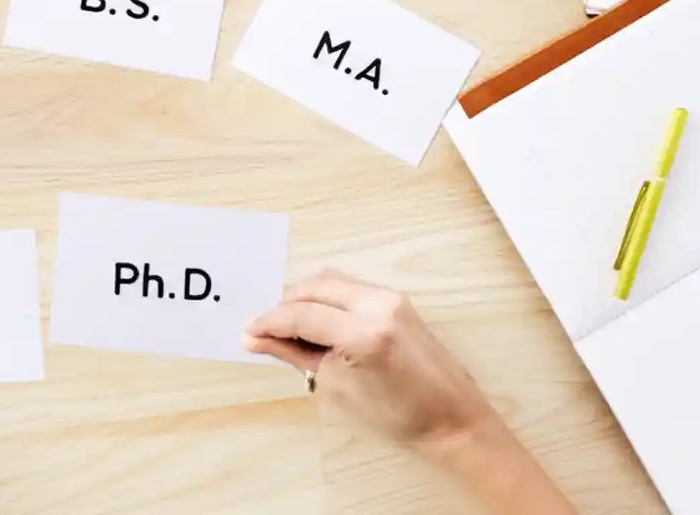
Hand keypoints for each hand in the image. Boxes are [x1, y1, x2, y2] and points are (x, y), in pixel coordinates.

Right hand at [244, 270, 495, 446]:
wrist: (451, 419)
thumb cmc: (398, 416)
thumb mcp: (337, 387)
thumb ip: (295, 354)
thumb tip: (257, 340)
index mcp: (364, 333)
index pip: (301, 315)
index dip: (268, 322)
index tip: (248, 332)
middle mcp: (378, 305)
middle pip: (313, 287)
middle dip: (283, 306)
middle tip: (264, 331)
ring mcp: (391, 298)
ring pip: (330, 281)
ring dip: (304, 298)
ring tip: (288, 327)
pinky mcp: (397, 299)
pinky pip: (349, 287)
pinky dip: (326, 298)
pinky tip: (316, 321)